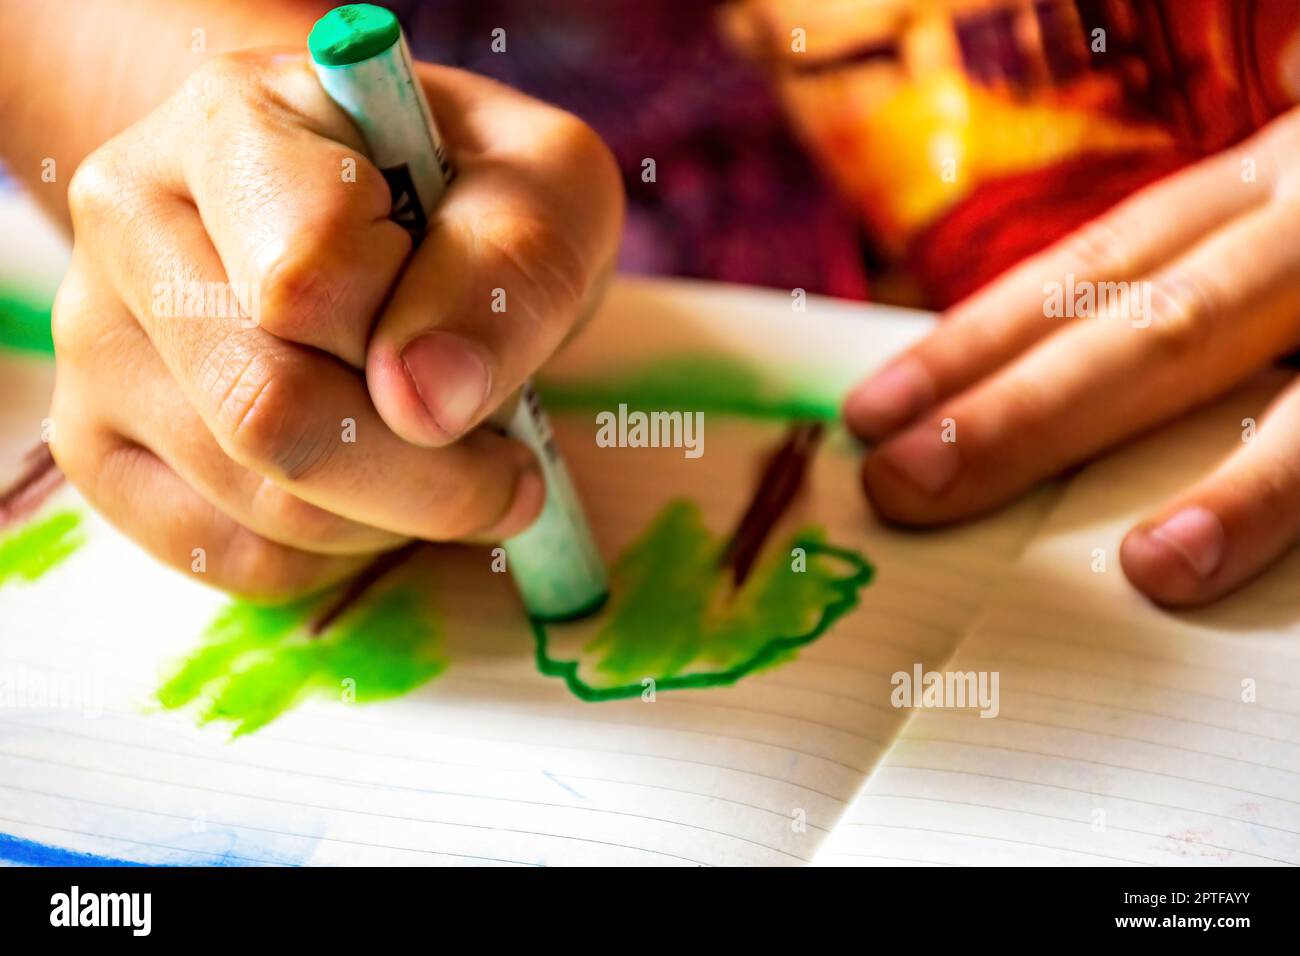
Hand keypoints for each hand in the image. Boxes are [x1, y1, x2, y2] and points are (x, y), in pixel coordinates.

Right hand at [50, 48, 622, 598]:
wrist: (398, 222)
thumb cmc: (473, 199)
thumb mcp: (547, 190)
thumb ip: (506, 269)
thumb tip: (423, 400)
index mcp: (232, 123)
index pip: (304, 279)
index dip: (422, 341)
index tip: (483, 343)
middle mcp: (131, 223)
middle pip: (266, 410)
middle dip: (428, 473)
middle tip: (506, 468)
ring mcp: (98, 344)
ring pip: (257, 502)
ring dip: (397, 517)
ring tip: (447, 465)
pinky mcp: (102, 449)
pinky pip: (237, 558)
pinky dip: (343, 555)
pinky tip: (381, 498)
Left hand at [845, 107, 1299, 606]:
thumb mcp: (1270, 223)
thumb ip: (1175, 283)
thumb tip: (1020, 376)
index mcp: (1260, 192)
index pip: (1090, 270)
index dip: (974, 339)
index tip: (874, 408)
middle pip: (1157, 324)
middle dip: (1026, 409)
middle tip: (905, 485)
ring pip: (1292, 388)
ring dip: (1220, 482)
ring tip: (1137, 565)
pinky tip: (1219, 560)